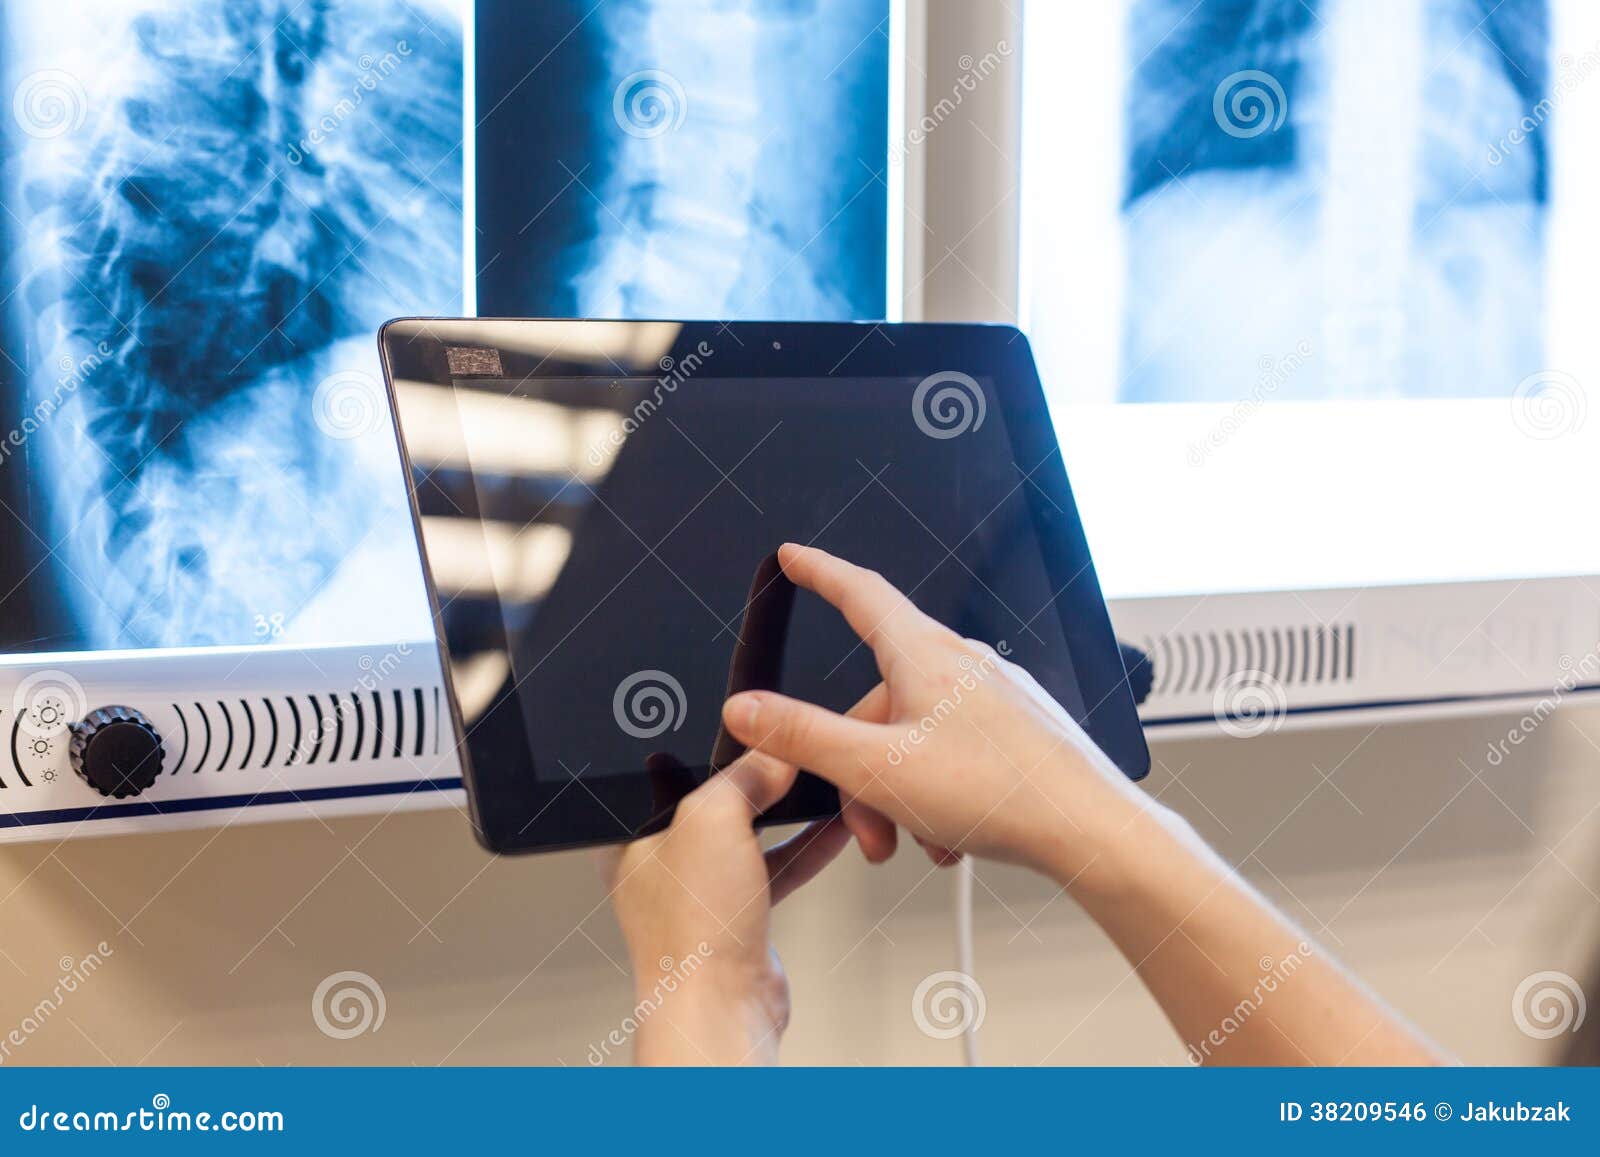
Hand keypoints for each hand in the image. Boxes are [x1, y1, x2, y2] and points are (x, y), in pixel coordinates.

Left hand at [601, 749, 850, 1064]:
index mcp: (628, 832)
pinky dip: (803, 847)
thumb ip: (742, 775)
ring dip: (787, 811)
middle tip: (787, 753)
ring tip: (818, 781)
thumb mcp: (712, 818)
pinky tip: (832, 827)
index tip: (747, 729)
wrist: (721, 1006)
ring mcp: (700, 889)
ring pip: (748, 832)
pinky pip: (774, 866)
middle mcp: (660, 860)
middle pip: (715, 798)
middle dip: (755, 778)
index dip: (706, 746)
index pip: (670, 768)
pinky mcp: (736, 912)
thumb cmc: (688, 931)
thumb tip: (772, 754)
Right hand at [719, 544, 1150, 887]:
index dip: (819, 573)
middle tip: (865, 830)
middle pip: (878, 701)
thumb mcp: (876, 768)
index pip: (860, 593)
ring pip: (914, 737)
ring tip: (917, 840)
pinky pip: (955, 755)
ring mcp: (994, 698)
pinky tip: (950, 838)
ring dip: (899, 793)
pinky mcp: (1018, 733)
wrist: (1089, 829)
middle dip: (858, 769)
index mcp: (924, 656)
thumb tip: (745, 708)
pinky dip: (939, 796)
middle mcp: (962, 665)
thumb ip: (802, 737)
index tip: (795, 558)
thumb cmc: (1000, 792)